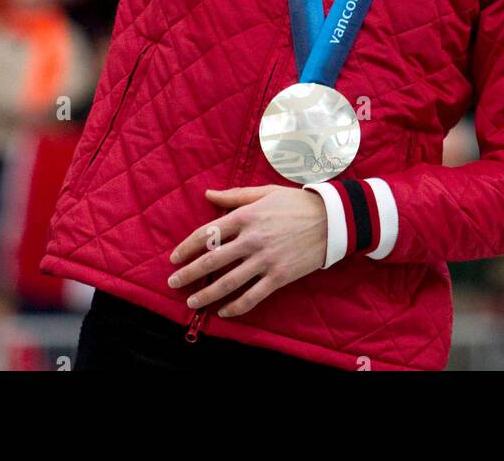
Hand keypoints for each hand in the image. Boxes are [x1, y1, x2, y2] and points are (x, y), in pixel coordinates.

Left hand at [168, 184, 326, 317]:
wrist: (331, 220)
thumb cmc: (294, 203)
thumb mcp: (263, 192)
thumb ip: (234, 196)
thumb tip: (207, 194)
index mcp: (246, 216)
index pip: (208, 233)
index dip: (187, 247)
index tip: (174, 257)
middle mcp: (252, 239)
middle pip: (213, 260)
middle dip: (189, 273)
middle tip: (173, 282)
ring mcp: (265, 260)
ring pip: (229, 282)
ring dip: (207, 294)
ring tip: (192, 301)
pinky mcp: (279, 277)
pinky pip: (253, 296)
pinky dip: (236, 306)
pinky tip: (223, 311)